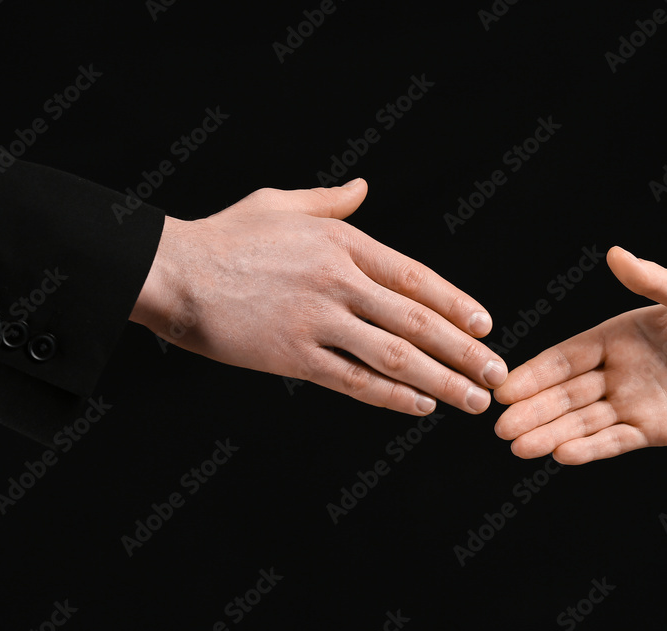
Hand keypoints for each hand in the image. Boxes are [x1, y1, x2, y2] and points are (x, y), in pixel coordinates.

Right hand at [130, 179, 506, 414]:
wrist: (169, 271)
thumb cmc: (224, 236)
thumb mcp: (279, 203)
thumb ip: (329, 202)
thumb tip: (363, 188)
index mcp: (341, 242)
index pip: (415, 276)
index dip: (456, 304)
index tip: (486, 327)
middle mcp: (338, 280)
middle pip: (417, 320)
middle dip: (464, 351)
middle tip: (496, 375)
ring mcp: (317, 319)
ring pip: (395, 355)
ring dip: (441, 380)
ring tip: (472, 400)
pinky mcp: (292, 356)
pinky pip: (353, 380)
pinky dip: (391, 396)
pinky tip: (421, 406)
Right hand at [494, 247, 666, 463]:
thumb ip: (653, 281)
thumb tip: (616, 253)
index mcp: (617, 337)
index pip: (566, 358)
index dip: (535, 372)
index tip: (505, 387)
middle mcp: (617, 371)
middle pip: (566, 394)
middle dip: (533, 410)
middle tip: (501, 428)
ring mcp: (632, 402)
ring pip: (582, 421)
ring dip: (551, 434)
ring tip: (519, 449)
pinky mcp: (653, 429)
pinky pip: (615, 440)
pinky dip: (589, 448)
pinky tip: (562, 454)